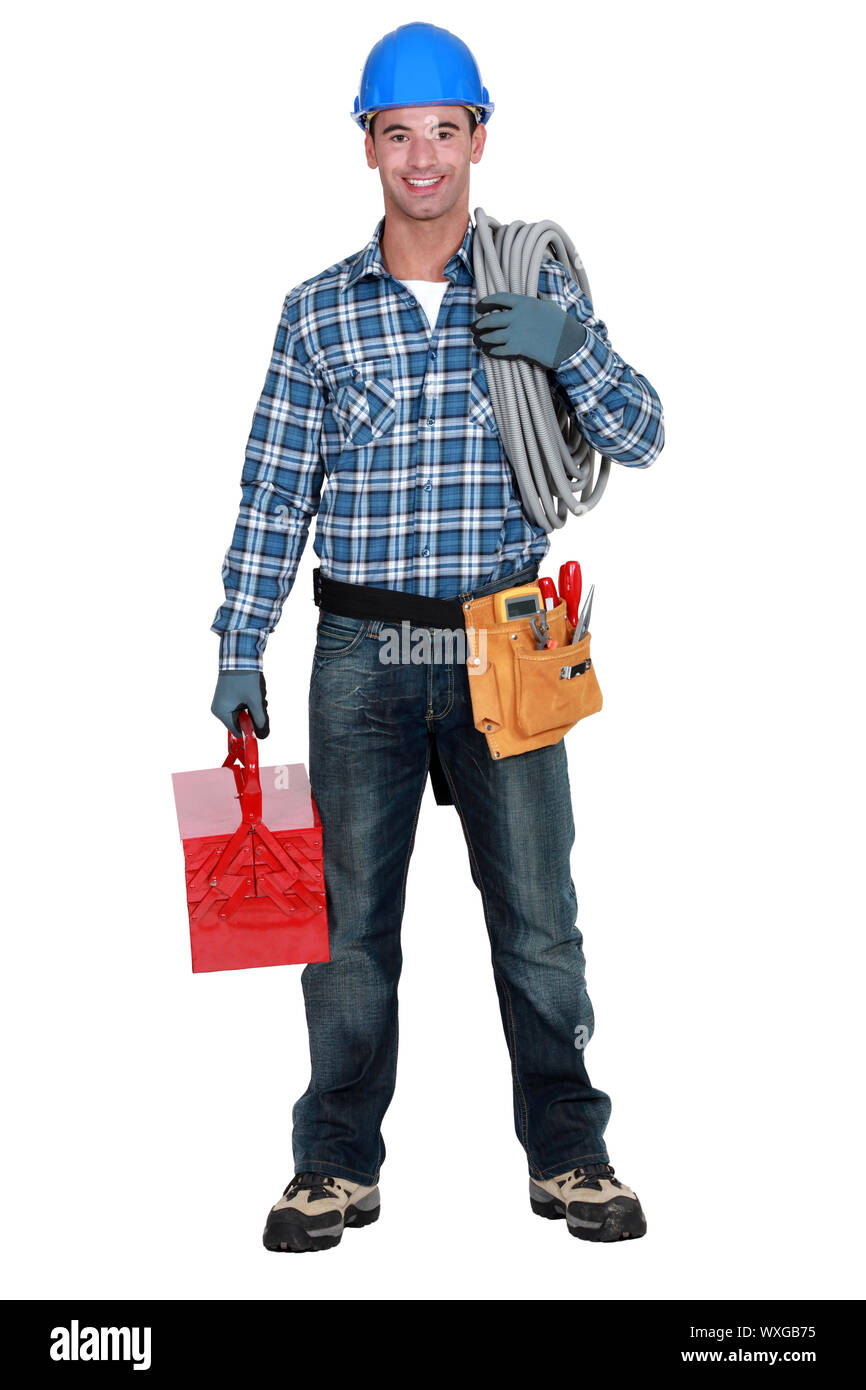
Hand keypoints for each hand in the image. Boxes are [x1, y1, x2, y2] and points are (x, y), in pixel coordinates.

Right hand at [211, 670, 269, 737]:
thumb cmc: (245, 677)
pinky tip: (254, 689)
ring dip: (254, 705)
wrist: (241, 655)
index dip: (250, 728)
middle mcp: (220, 708)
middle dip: (254, 713)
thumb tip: (263, 736)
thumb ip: (260, 721)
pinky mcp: (230, 694)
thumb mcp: (255, 701)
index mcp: (221, 712)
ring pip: (245, 712)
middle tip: (259, 702)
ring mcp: (225, 700)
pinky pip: (244, 704)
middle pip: (242, 722)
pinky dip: (252, 700)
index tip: (260, 721)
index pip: (237, 731)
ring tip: (256, 693)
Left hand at [472, 292, 586, 369]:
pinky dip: (490, 351)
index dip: (485, 302)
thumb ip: (539, 298)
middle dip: (479, 324)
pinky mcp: (518, 349)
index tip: (479, 306)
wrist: (570, 344)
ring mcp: (516, 333)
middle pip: (490, 319)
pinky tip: (487, 351)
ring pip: (491, 336)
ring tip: (477, 340)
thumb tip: (535, 292)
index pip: (498, 298)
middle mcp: (517, 316)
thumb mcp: (550, 306)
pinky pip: (498, 350)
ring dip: (481, 339)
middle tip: (474, 327)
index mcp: (525, 303)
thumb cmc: (562, 325)